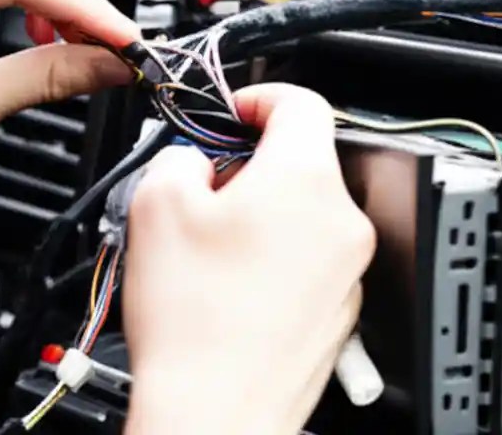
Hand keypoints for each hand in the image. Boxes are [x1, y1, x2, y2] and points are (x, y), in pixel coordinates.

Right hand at [122, 84, 375, 434]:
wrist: (213, 414)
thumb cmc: (192, 323)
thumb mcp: (156, 205)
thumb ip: (179, 155)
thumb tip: (193, 159)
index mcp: (306, 180)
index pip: (301, 102)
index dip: (257, 97)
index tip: (230, 112)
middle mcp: (340, 222)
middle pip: (301, 161)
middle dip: (248, 166)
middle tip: (200, 190)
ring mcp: (345, 271)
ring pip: (303, 214)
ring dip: (259, 215)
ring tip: (206, 250)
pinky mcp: (337, 312)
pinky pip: (306, 261)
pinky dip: (272, 260)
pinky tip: (226, 288)